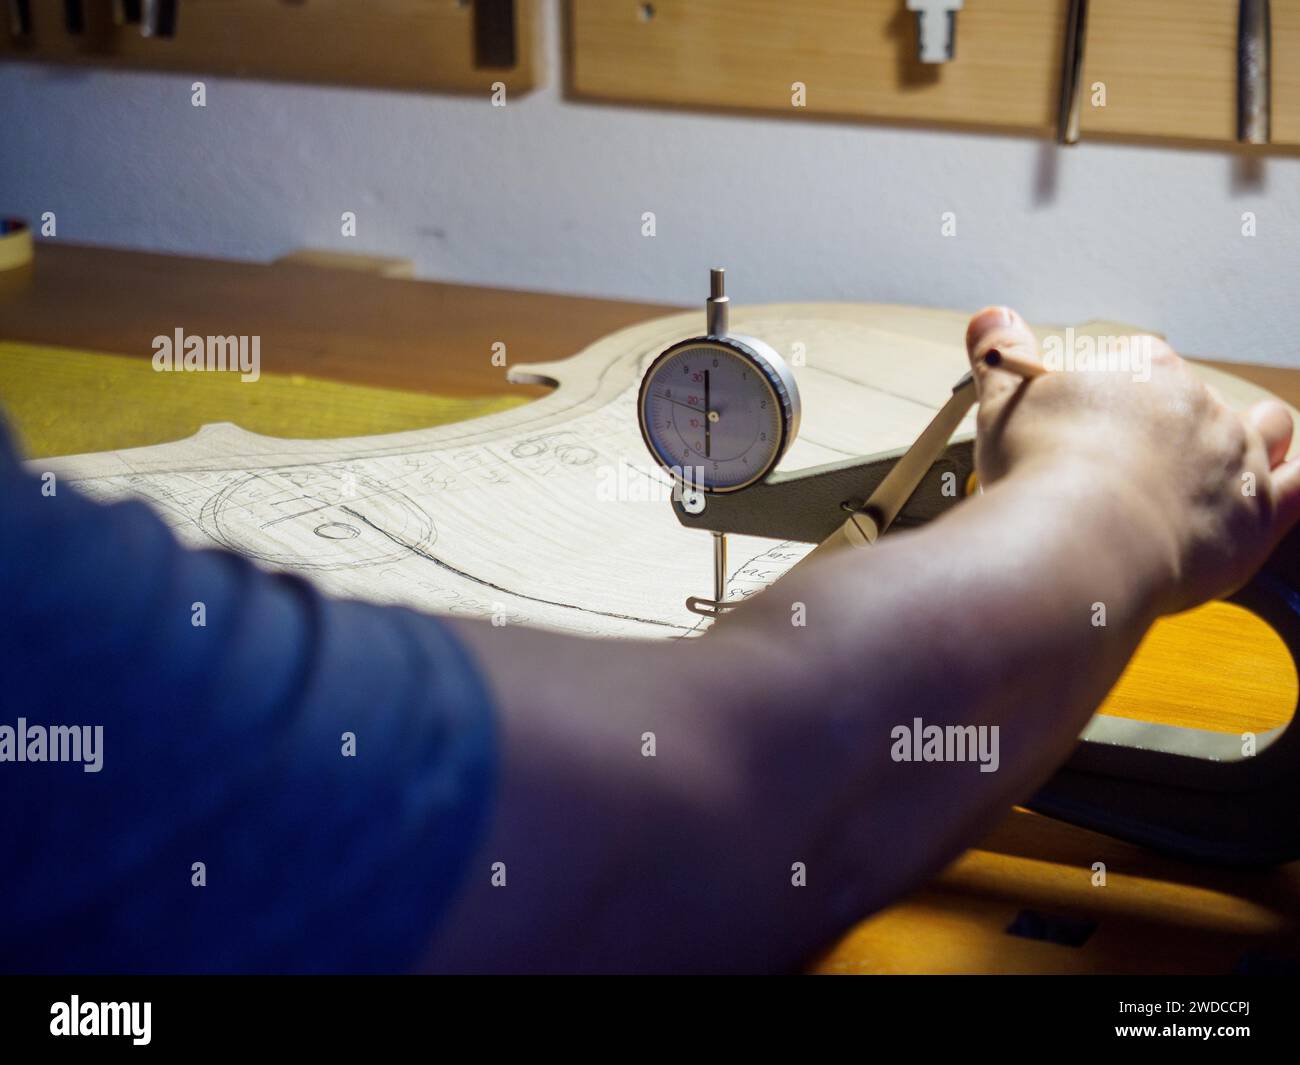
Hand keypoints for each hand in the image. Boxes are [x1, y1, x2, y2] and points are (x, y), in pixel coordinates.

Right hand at [965, 307, 1299, 613]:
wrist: (1081, 541)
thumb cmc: (1042, 472)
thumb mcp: (1002, 402)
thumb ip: (999, 355)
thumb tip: (992, 315)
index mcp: (1141, 367)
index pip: (1138, 365)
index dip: (1113, 395)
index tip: (1087, 424)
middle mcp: (1199, 402)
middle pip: (1196, 399)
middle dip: (1171, 422)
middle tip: (1127, 463)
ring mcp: (1234, 454)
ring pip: (1265, 428)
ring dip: (1251, 435)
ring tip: (1215, 461)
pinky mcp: (1258, 511)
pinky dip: (1296, 476)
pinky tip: (1281, 483)